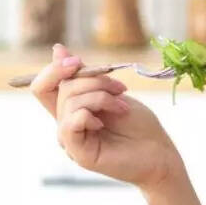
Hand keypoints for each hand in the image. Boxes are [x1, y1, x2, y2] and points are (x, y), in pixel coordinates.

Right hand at [28, 44, 182, 190]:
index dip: (54, 69)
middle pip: (62, 89)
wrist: (161, 154)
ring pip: (68, 103)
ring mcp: (71, 140)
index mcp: (72, 110)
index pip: (45, 86)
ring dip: (100, 97)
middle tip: (121, 89)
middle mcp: (67, 124)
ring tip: (122, 108)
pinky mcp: (78, 153)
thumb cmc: (140, 125)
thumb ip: (84, 77)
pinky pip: (69, 124)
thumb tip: (57, 50)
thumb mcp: (111, 92)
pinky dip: (88, 115)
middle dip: (94, 81)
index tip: (77, 61)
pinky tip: (104, 124)